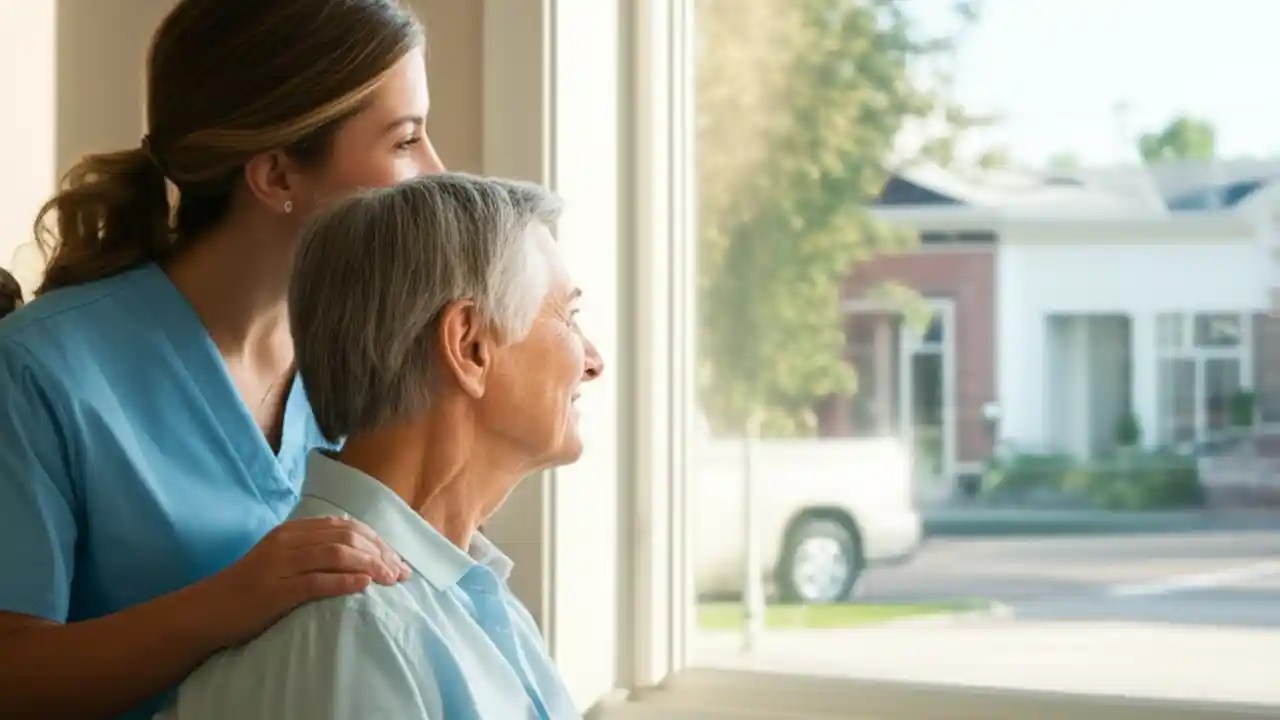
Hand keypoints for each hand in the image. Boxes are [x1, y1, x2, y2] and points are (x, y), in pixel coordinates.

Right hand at [194, 517, 411, 646]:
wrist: (208, 609)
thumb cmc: (249, 588)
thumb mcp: (281, 558)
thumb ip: (312, 549)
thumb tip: (356, 550)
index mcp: (293, 531)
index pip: (346, 527)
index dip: (377, 540)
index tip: (397, 558)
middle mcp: (288, 541)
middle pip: (346, 537)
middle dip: (380, 552)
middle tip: (401, 572)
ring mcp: (281, 564)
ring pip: (336, 554)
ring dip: (370, 565)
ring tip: (391, 579)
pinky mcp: (275, 590)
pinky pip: (317, 581)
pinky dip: (345, 581)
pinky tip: (364, 585)